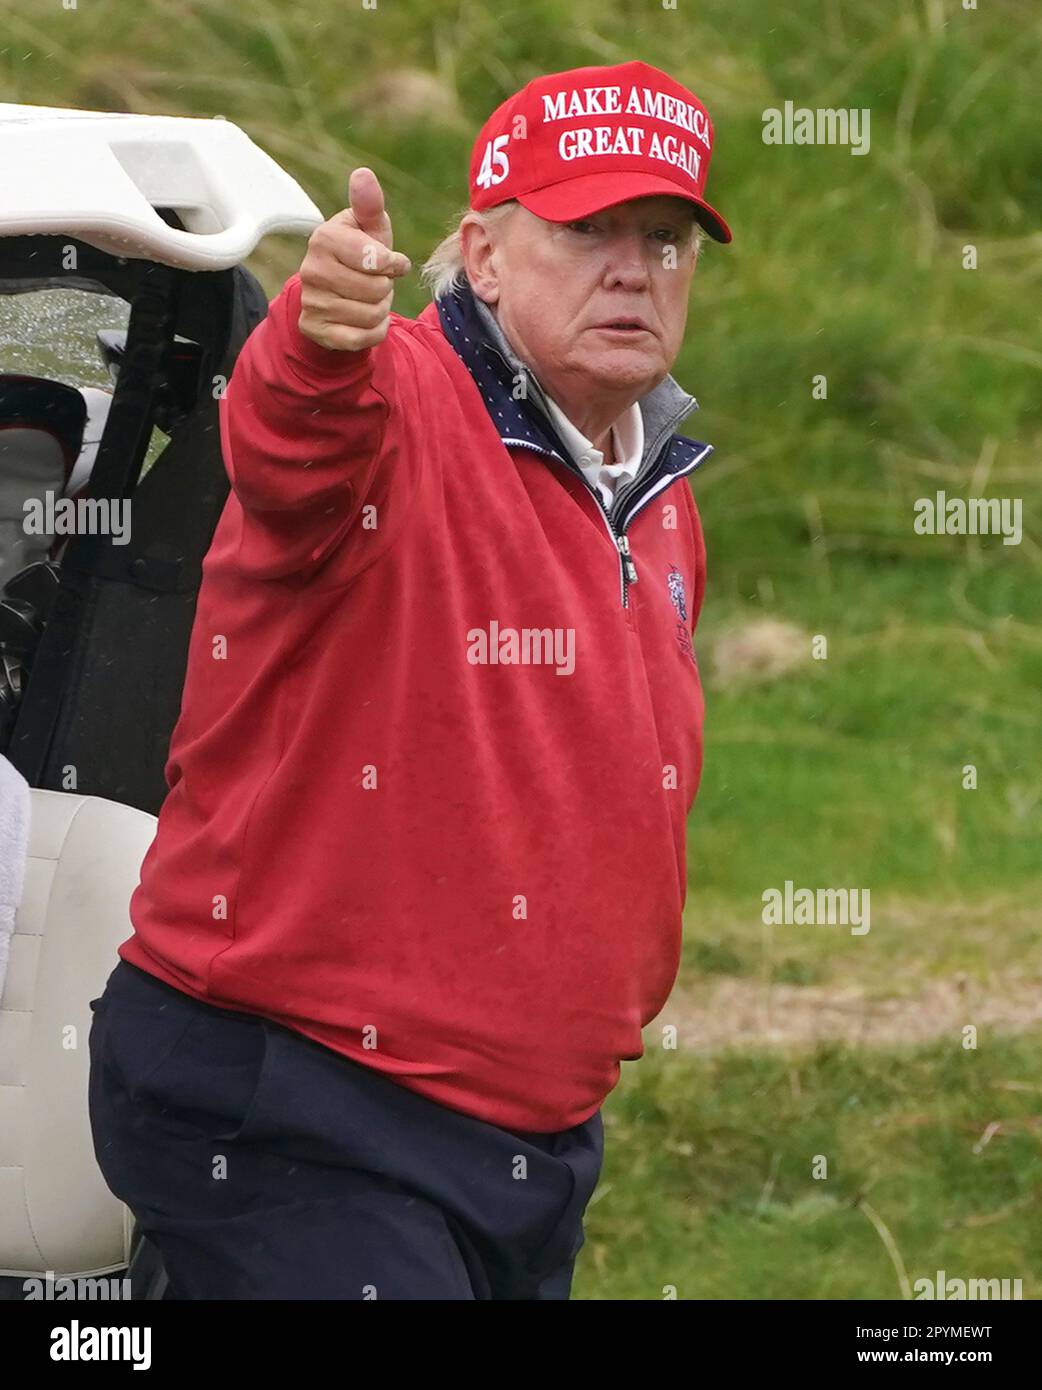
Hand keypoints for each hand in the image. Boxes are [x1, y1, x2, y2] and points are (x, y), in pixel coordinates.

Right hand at [297, 168, 410, 350]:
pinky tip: (364, 320)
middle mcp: (311, 270)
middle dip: (385, 288)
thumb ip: (369, 204)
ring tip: (367, 298)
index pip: (378, 259)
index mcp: (324, 238)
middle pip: (377, 289)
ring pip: (373, 314)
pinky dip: (374, 332)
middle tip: (373, 282)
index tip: (389, 260)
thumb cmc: (360, 253)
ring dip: (380, 310)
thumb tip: (363, 174)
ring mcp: (312, 302)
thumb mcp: (368, 228)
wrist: (332, 293)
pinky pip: (364, 338)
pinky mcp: (316, 330)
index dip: (393, 263)